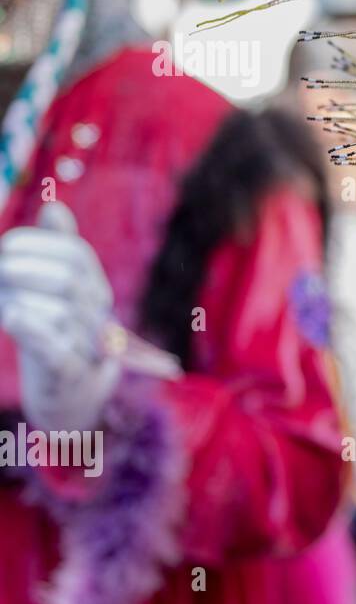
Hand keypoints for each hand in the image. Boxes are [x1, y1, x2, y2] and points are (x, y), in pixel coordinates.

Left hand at [0, 201, 119, 431]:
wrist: (74, 396)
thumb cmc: (61, 335)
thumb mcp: (62, 292)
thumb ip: (60, 250)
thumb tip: (55, 207)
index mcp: (96, 289)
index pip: (75, 254)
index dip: (37, 244)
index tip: (6, 247)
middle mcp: (98, 315)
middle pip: (66, 280)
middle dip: (21, 271)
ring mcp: (86, 346)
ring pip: (55, 312)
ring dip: (17, 302)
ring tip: (3, 306)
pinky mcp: (68, 375)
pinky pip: (54, 348)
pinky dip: (32, 329)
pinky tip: (12, 316)